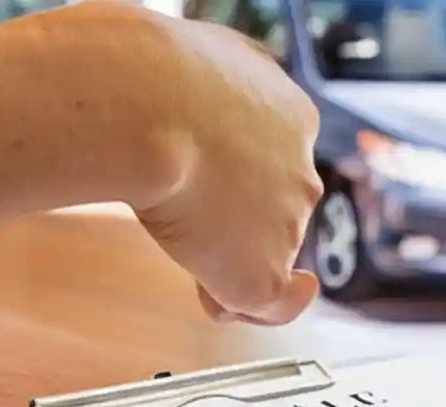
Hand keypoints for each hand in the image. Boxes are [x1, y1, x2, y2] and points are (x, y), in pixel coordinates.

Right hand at [46, 2, 322, 324]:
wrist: (144, 106)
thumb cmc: (146, 75)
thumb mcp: (189, 61)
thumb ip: (200, 91)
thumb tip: (179, 107)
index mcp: (289, 114)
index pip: (273, 159)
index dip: (236, 176)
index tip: (201, 176)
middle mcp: (300, 167)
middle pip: (271, 208)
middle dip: (233, 218)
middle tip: (182, 211)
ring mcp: (289, 222)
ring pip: (262, 252)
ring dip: (221, 254)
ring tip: (173, 231)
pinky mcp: (265, 269)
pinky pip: (272, 304)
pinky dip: (245, 305)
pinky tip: (216, 298)